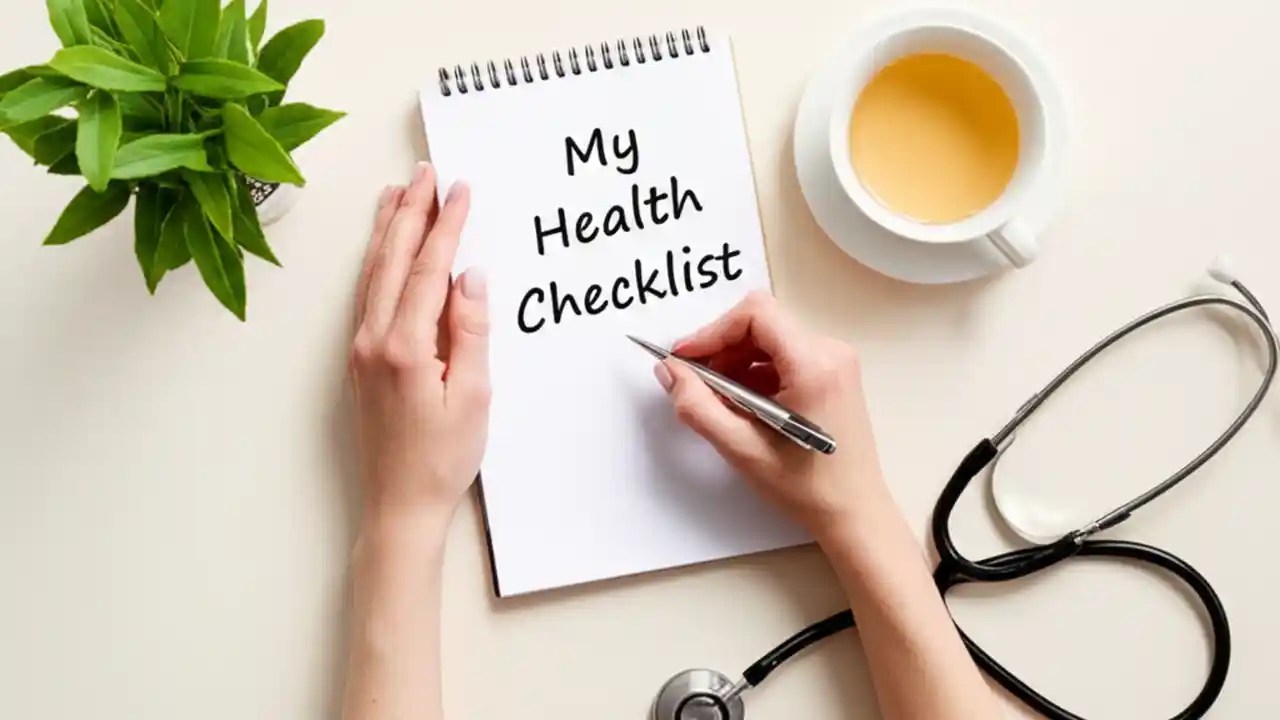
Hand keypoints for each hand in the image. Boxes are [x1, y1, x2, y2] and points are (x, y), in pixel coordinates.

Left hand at [350, 163, 488, 531]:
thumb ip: (471, 331)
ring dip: (388, 229)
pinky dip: (376, 261)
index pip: (429, 269)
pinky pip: (366, 294)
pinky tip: (384, 249)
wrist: (399, 505)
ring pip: (373, 272)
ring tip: (398, 192)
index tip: (460, 190)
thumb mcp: (473, 396)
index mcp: (404, 346)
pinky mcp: (359, 360)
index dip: (446, 226)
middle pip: (393, 259)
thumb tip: (469, 277)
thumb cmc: (440, 459)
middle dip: (411, 212)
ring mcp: (360, 348)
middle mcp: (372, 339)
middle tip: (425, 172)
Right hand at [653, 291, 882, 538]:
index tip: (686, 357)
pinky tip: (744, 406)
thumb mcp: (741, 448)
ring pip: (770, 339)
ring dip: (737, 363)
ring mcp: (836, 362)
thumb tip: (669, 370)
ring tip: (721, 402)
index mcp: (814, 364)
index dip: (713, 331)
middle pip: (761, 324)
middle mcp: (831, 352)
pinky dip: (756, 373)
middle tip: (696, 383)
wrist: (853, 512)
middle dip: (722, 349)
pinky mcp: (833, 374)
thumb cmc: (807, 487)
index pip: (756, 314)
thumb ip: (697, 405)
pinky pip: (784, 355)